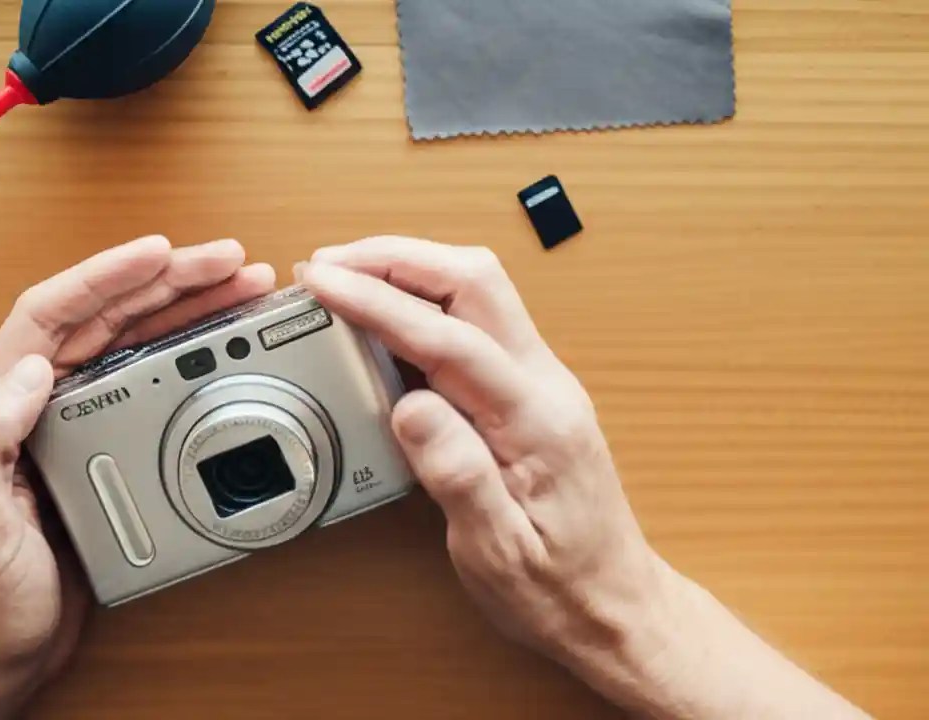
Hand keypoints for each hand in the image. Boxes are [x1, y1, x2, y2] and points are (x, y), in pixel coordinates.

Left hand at [0, 236, 274, 718]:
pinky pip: (145, 382)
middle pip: (103, 316)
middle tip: (228, 262)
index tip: (160, 252)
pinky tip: (214, 345)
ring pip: (130, 342)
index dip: (106, 274)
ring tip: (236, 289)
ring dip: (182, 309)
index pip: (50, 313)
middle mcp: (30, 403)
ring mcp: (69, 423)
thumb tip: (32, 368)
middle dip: (167, 280)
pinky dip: (182, 354)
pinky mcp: (100, 450)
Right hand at [303, 236, 659, 668]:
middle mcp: (546, 384)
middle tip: (328, 264)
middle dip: (394, 257)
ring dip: (409, 273)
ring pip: (476, 291)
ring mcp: (541, 382)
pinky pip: (475, 323)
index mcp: (536, 418)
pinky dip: (423, 305)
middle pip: (472, 280)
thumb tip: (410, 408)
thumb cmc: (558, 587)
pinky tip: (386, 322)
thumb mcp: (499, 551)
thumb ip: (456, 475)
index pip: (447, 334)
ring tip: (346, 281)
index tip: (322, 282)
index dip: (376, 300)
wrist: (614, 606)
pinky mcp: (529, 391)